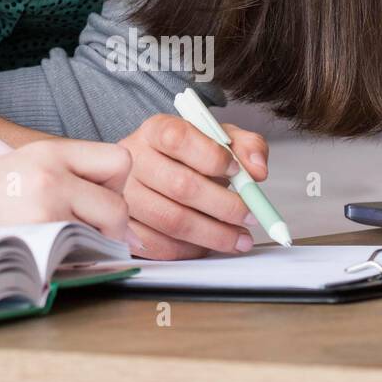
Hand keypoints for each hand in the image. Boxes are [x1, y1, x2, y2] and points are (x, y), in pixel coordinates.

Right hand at [0, 138, 138, 246]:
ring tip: (57, 241)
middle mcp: (51, 175)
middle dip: (109, 223)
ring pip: (106, 235)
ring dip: (93, 244)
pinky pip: (83, 257)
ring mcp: (46, 210)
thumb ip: (68, 179)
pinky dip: (73, 261)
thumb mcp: (22, 167)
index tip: (92, 196)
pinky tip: (46, 255)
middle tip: (79, 228)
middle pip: (120, 203)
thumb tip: (121, 218)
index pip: (119, 160)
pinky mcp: (38, 242)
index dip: (113, 183)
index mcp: (49, 151)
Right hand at [116, 113, 269, 258]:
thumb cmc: (190, 156)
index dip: (212, 157)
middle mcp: (133, 159)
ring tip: (238, 238)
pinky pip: (159, 245)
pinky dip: (190, 250)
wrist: (158, 170)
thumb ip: (246, 146)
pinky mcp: (125, 225)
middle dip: (225, 206)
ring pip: (172, 220)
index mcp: (155, 130)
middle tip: (250, 215)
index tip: (239, 171)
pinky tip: (208, 245)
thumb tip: (257, 169)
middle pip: (180, 185)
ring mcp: (124, 194)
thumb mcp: (219, 139)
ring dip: (214, 234)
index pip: (178, 138)